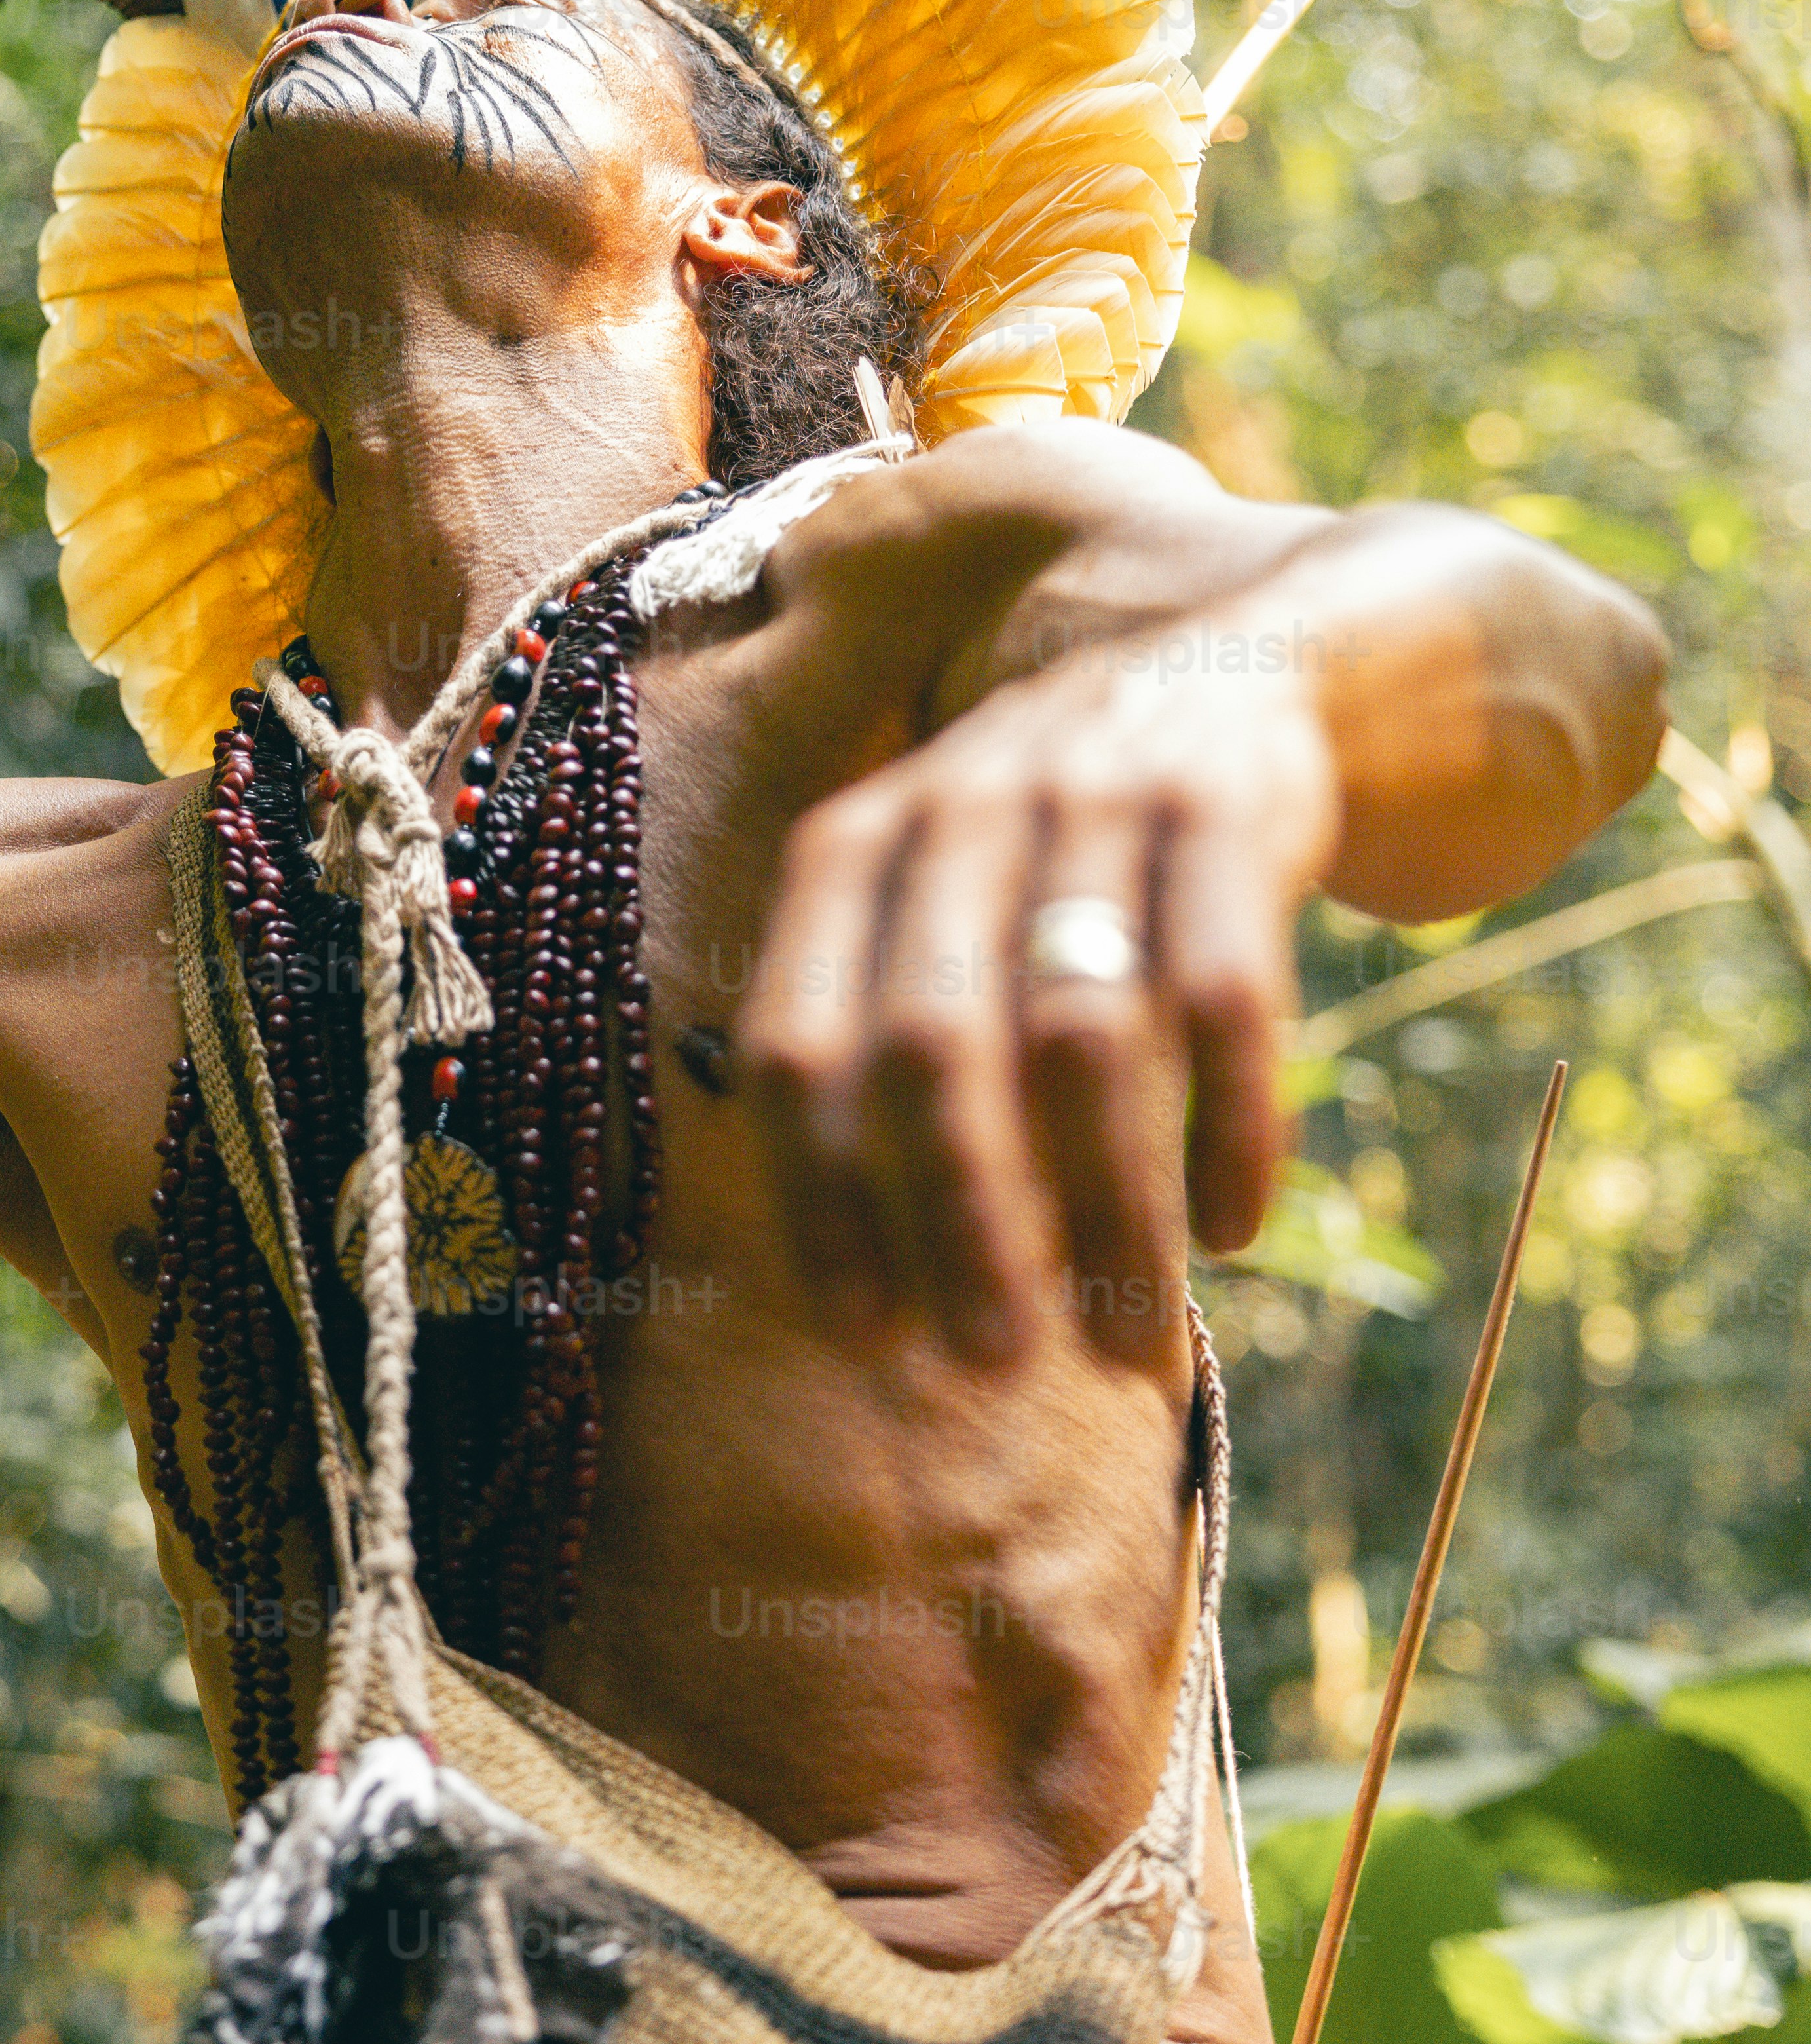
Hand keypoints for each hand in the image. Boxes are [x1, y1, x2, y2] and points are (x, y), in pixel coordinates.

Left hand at [736, 657, 1341, 1376]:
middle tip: (992, 1367)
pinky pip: (1227, 998)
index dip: (825, 1201)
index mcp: (853, 848)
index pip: (798, 1047)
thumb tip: (880, 1306)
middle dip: (961, 1230)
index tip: (866, 1339)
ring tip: (1128, 1355)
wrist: (1244, 676)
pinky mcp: (1231, 809)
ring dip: (1107, 1219)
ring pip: (1085, 1044)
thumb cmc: (1055, 856)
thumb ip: (894, 1057)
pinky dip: (1228, 1134)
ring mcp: (1096, 799)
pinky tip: (1231, 1232)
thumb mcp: (941, 906)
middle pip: (934, 1053)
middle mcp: (959, 810)